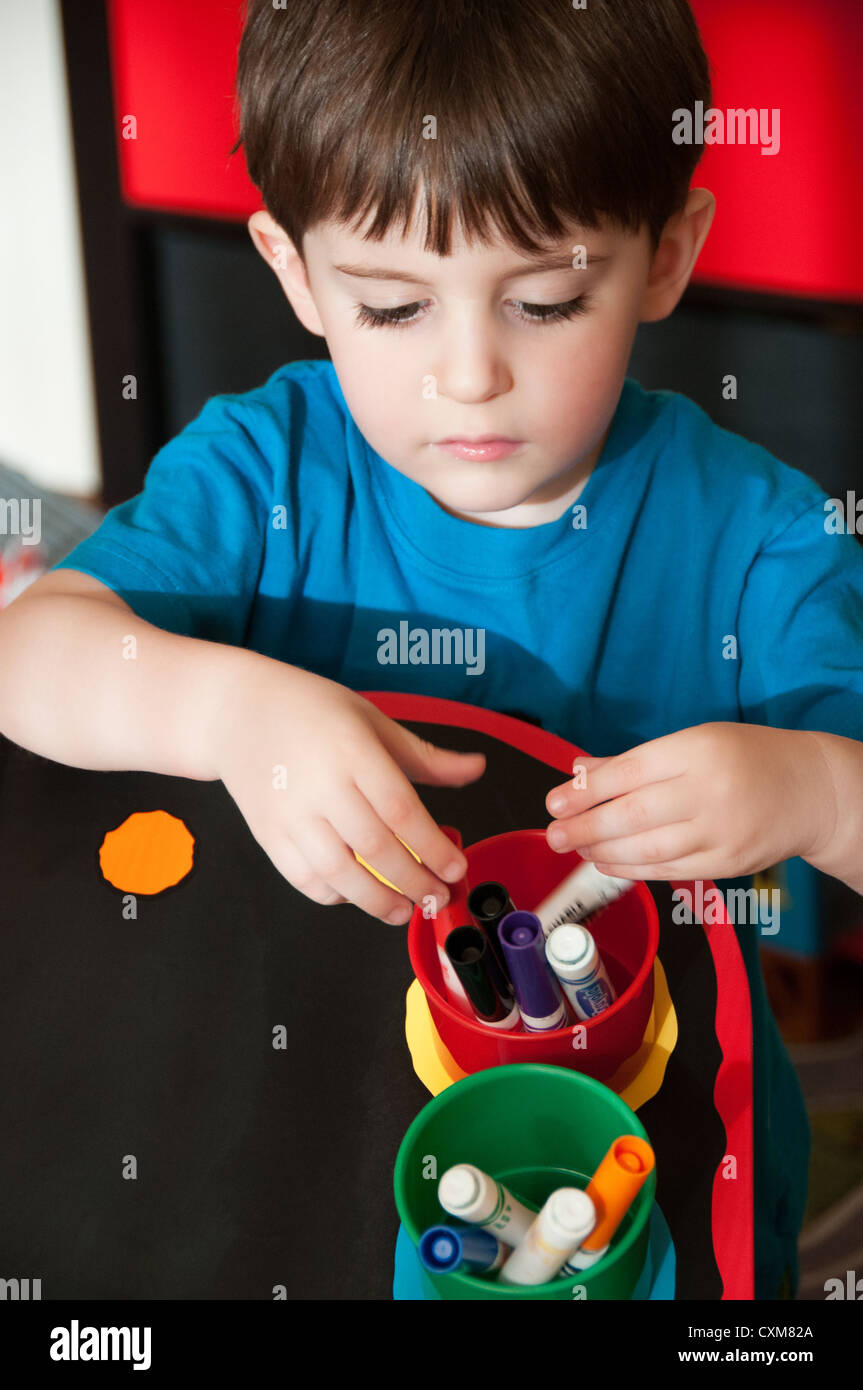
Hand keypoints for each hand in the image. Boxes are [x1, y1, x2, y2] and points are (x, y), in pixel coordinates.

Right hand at [211, 656, 484, 922]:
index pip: (401, 810)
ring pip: (338, 873)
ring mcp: (289, 814)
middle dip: (414, 882)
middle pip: (375, 848)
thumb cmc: (311, 711)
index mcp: (352, 750)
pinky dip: (335, 896)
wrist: (236, 712)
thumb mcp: (372, 720)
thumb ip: (425, 756)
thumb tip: (477, 768)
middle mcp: (319, 785)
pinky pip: (304, 878)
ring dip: (377, 901)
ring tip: (404, 911)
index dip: (433, 847)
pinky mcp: (266, 834)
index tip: (457, 869)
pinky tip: (358, 896)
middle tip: (438, 897)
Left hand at [543, 722, 830, 880]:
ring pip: (648, 848)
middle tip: (553, 834)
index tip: (554, 802)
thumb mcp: (694, 741)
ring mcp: (719, 831)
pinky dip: (632, 868)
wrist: (810, 790)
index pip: (629, 773)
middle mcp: (708, 791)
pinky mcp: (726, 863)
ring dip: (603, 851)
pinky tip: (607, 862)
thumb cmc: (745, 758)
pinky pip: (669, 869)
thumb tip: (580, 772)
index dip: (587, 791)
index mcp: (697, 750)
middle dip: (586, 827)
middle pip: (633, 815)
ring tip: (576, 847)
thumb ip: (636, 761)